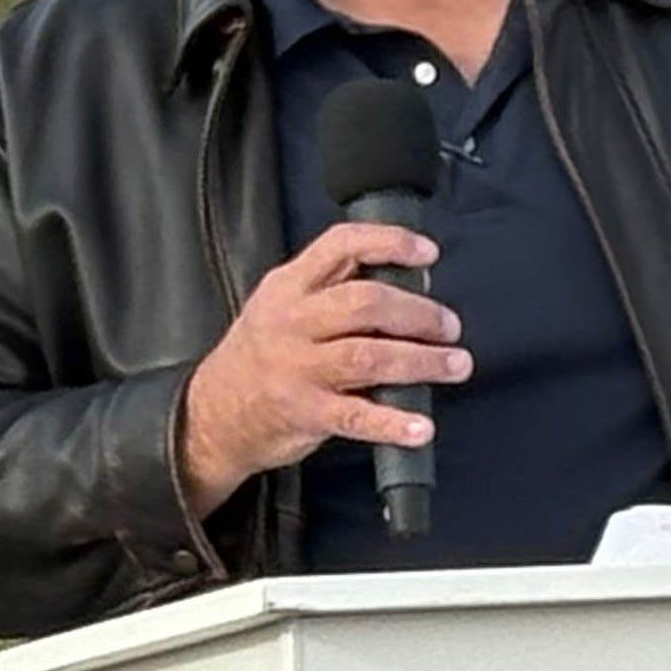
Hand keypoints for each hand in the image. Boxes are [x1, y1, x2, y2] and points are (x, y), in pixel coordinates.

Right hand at [177, 224, 467, 518]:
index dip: (389, 243)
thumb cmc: (262, 355)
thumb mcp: (283, 305)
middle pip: (365, 304)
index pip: (342, 246)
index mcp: (290, 286)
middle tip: (449, 326)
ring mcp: (298, 368)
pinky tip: (421, 427)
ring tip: (455, 364)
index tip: (428, 254)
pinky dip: (394, 423)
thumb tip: (410, 283)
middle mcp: (293, 322)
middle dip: (418, 314)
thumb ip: (334, 289)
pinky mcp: (305, 412)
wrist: (215, 412)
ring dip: (421, 361)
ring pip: (369, 357)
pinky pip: (356, 417)